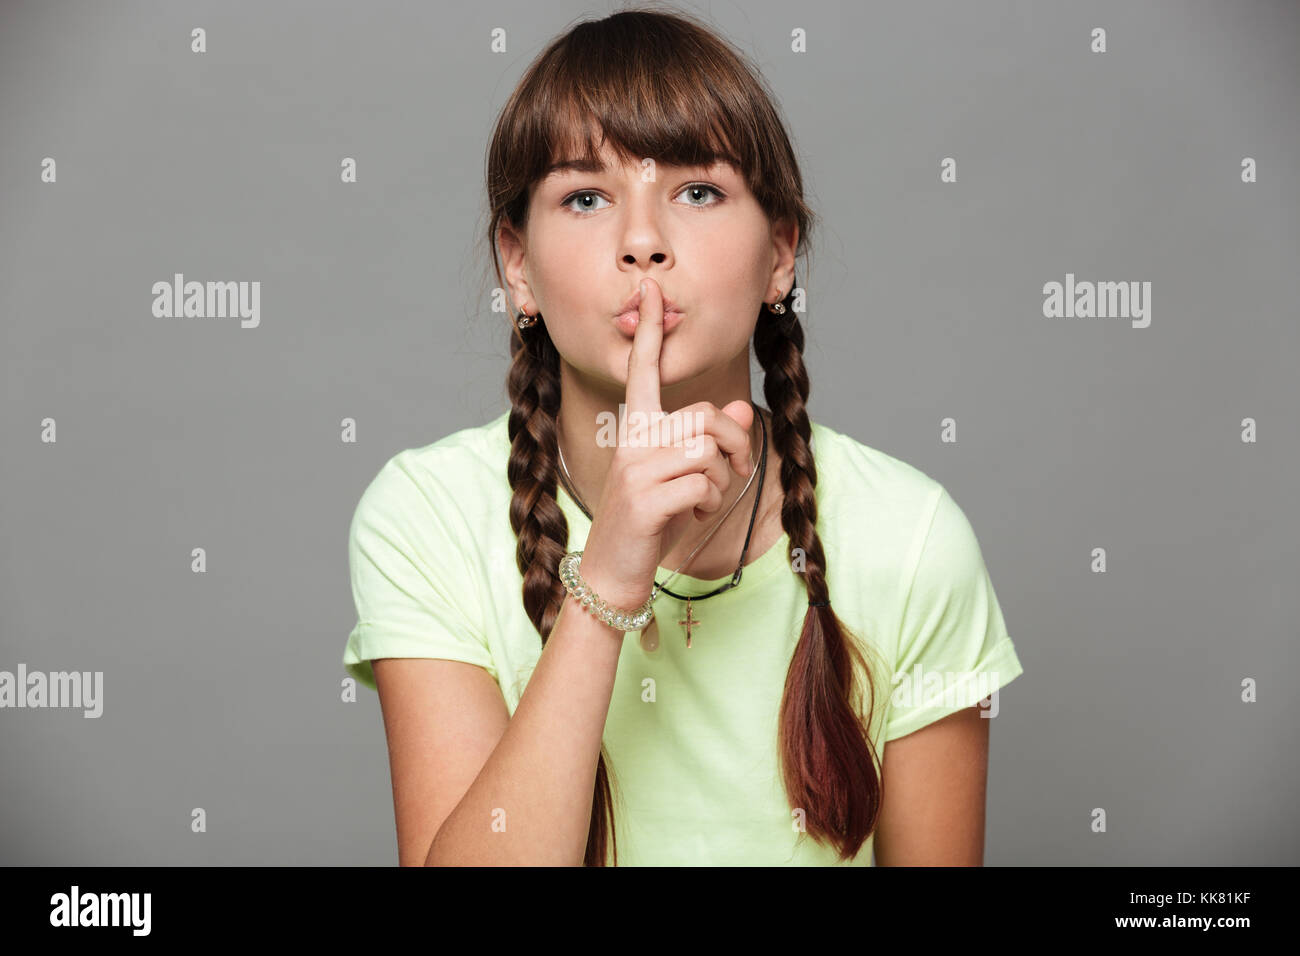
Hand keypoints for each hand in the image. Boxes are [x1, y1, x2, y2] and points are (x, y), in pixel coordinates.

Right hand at [577, 277, 754, 610]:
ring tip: (701, 503)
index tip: (652, 288)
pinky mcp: (645, 498)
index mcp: (636, 429)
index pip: (644, 370)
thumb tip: (743, 411)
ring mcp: (635, 468)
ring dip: (721, 484)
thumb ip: (710, 442)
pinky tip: (690, 518)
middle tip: (733, 474)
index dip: (652, 330)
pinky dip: (710, 506)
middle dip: (736, 446)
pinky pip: (704, 485)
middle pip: (708, 417)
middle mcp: (632, 440)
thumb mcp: (681, 476)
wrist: (613, 571)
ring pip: (709, 452)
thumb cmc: (649, 521)